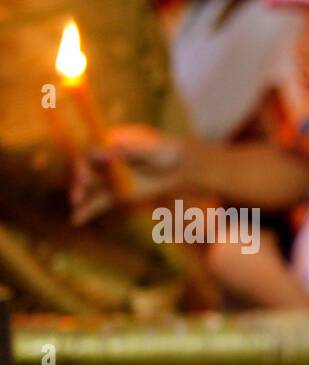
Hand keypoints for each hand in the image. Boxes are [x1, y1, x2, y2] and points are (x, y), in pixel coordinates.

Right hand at [70, 124, 186, 225]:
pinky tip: (75, 221)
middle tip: (79, 194)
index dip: (84, 165)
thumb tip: (108, 153)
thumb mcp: (148, 150)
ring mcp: (107, 178)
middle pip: (84, 171)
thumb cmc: (163, 151)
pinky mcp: (114, 194)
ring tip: (76, 204)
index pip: (88, 153)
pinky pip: (97, 202)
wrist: (177, 167)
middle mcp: (102, 161)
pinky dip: (87, 211)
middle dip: (79, 181)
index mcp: (107, 144)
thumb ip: (128, 152)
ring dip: (80, 196)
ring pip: (88, 189)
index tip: (86, 176)